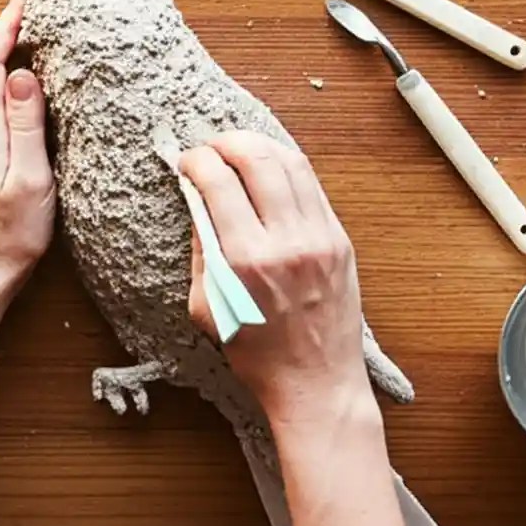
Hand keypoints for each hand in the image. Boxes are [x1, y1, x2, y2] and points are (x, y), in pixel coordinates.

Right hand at [179, 131, 373, 426]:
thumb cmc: (256, 355)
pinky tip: (268, 171)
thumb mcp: (207, 306)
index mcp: (246, 261)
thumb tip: (196, 200)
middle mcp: (287, 242)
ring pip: (291, 162)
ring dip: (259, 146)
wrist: (315, 383)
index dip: (196, 161)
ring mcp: (320, 238)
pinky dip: (286, 167)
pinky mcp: (340, 240)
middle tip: (209, 148)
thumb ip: (202, 248)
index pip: (217, 182)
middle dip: (226, 142)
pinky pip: (312, 186)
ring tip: (238, 150)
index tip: (185, 161)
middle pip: (256, 158)